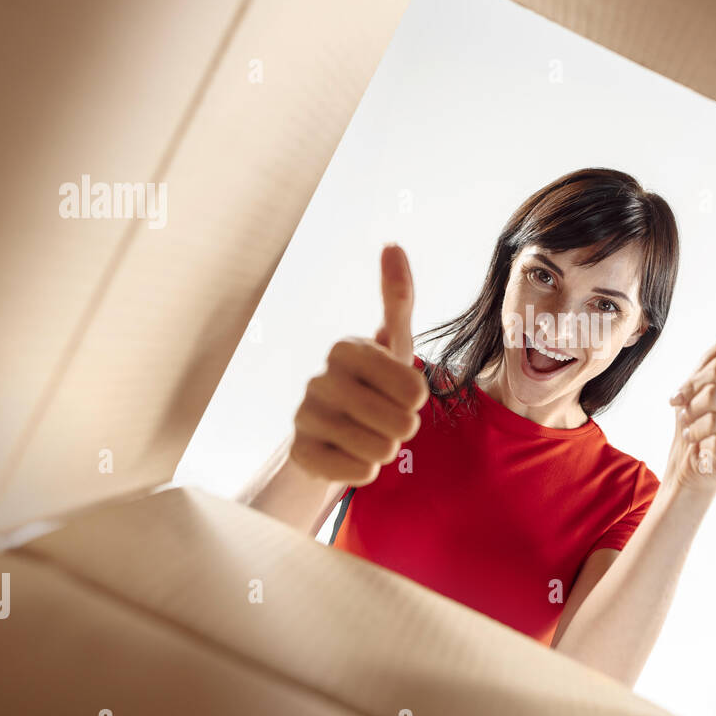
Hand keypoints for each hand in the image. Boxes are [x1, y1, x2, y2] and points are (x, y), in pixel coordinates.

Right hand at [290, 243, 429, 483]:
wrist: (329, 435)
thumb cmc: (372, 383)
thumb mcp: (391, 343)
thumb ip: (397, 298)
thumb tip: (393, 243)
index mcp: (345, 348)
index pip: (415, 389)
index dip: (416, 399)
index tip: (398, 391)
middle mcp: (319, 378)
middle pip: (401, 423)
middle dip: (403, 427)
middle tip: (386, 419)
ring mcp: (304, 417)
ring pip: (381, 450)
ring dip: (385, 449)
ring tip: (369, 435)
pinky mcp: (299, 453)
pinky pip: (358, 472)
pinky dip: (364, 470)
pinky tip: (351, 454)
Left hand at [663, 302, 715, 492]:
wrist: (693, 458)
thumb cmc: (703, 412)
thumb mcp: (710, 371)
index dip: (696, 381)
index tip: (685, 392)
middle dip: (693, 407)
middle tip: (689, 416)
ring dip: (695, 429)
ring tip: (696, 434)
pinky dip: (704, 448)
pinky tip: (707, 452)